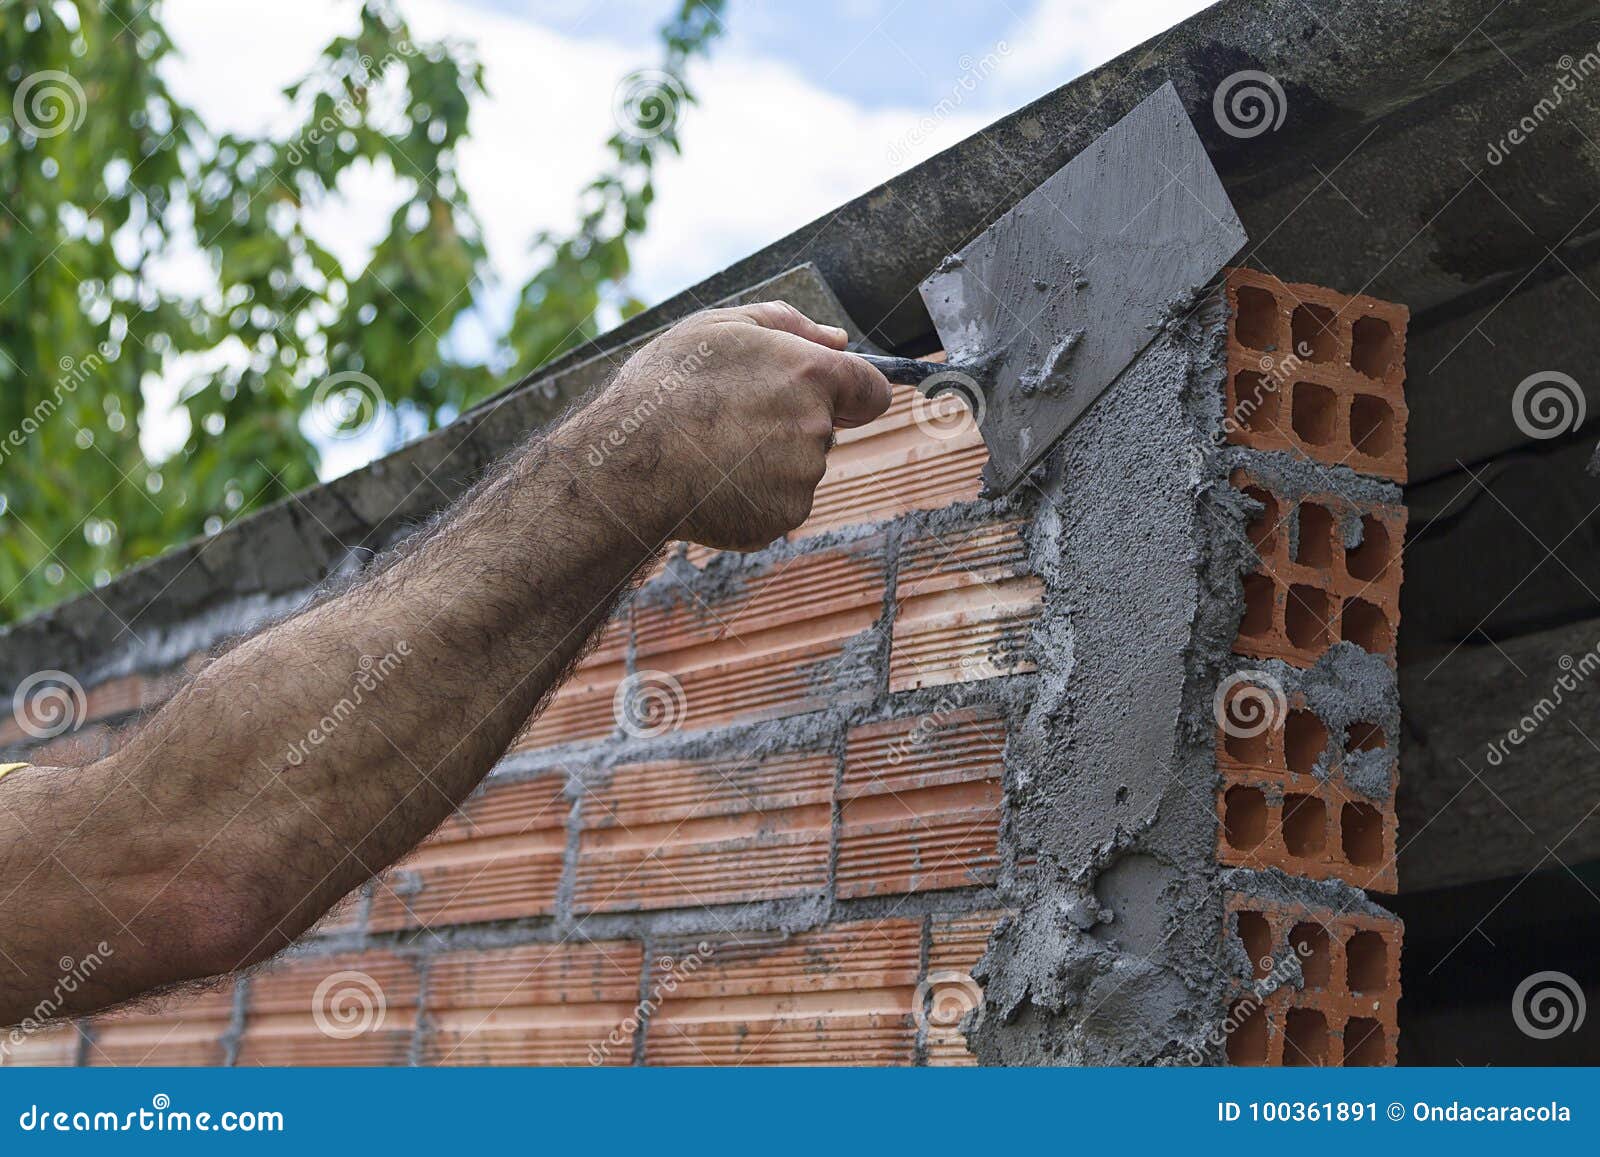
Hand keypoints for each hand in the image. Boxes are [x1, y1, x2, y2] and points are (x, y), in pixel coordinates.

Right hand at [565, 301, 892, 550]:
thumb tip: (839, 339)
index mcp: (811, 374)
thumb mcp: (719, 327)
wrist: (627, 465)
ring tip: (714, 449)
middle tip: (732, 417)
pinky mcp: (784, 517)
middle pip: (826, 428)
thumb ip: (790, 325)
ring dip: (770, 459)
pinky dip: (756, 495)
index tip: (834, 397)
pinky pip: (781, 502)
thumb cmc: (665, 389)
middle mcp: (816, 428)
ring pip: (801, 466)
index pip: (873, 389)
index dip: (854, 392)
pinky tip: (716, 480)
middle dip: (792, 422)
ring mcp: (803, 478)